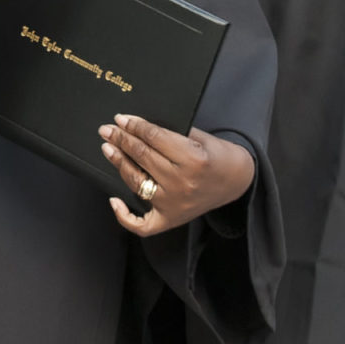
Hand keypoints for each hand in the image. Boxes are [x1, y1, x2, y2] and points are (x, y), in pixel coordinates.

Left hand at [99, 115, 256, 236]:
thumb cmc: (218, 155)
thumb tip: (137, 126)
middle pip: (142, 156)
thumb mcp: (199, 136)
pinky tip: (114, 200)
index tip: (120, 119)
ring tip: (108, 149)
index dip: (133, 126)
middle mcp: (181, 182)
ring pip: (136, 182)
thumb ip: (171, 132)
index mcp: (192, 158)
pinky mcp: (171, 219)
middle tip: (107, 130)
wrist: (237, 180)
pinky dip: (124, 215)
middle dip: (121, 139)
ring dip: (119, 163)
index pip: (152, 137)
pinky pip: (142, 224)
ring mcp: (174, 203)